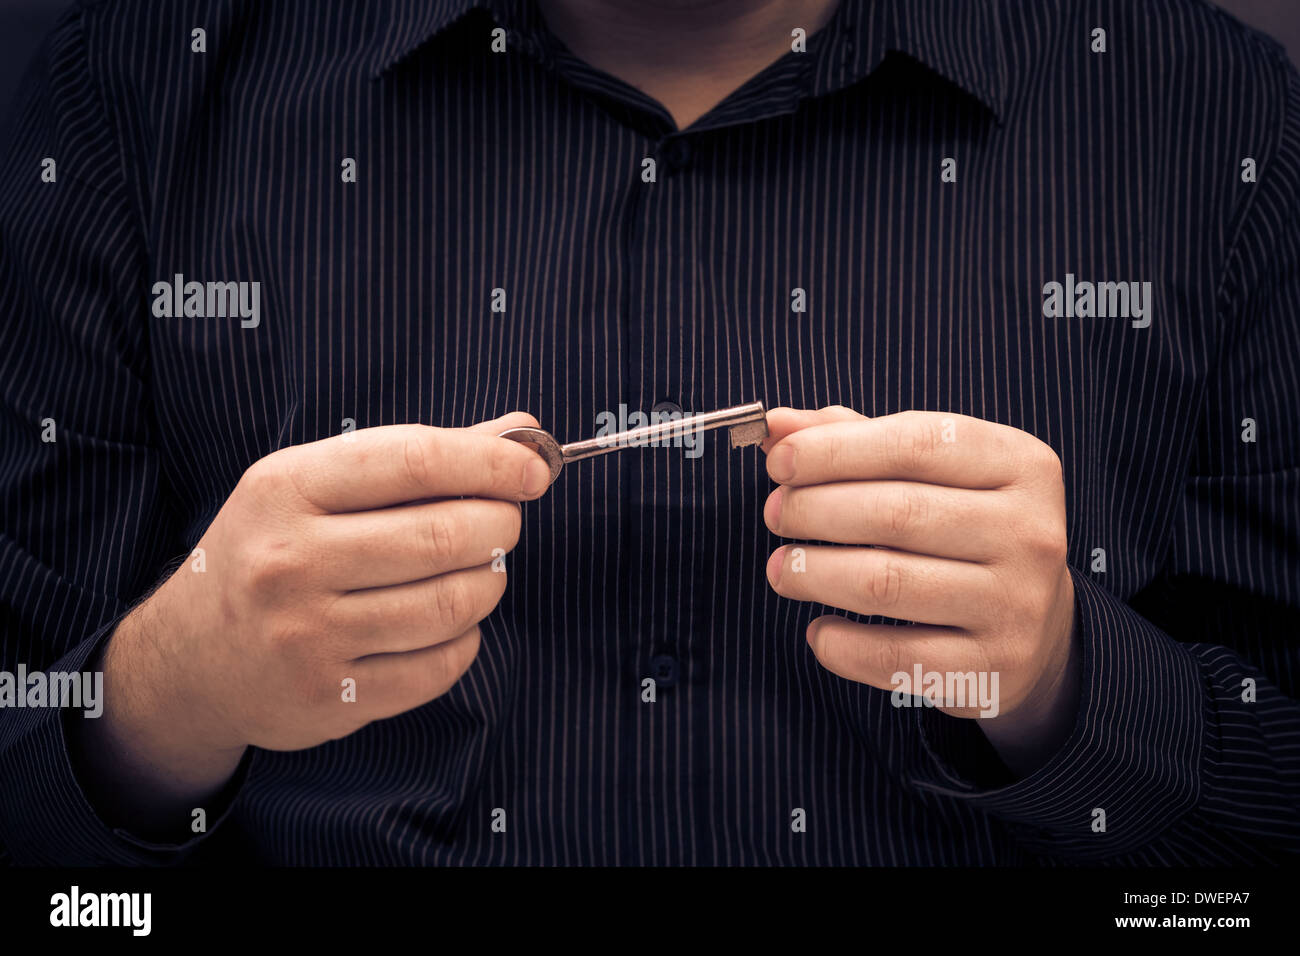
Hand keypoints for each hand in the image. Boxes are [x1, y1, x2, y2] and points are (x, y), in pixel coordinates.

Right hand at [75, 413, 551, 835]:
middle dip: (499, 523)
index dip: (492, 462)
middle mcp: (291, 561)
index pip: (415, 461)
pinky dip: (465, 639)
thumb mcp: (313, 484)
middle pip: (443, 535)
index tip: (534, 470)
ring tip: (480, 569)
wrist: (189, 658)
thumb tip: (520, 433)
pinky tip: (451, 623)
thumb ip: (415, 458)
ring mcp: (308, 636)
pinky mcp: (330, 699)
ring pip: (450, 604)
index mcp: (287, 488)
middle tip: (503, 522)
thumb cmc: (268, 551)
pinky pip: (438, 666)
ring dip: (490, 582)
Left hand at [761, 406, 1080, 775]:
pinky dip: (840, 644)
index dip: (836, 451)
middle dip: (815, 510)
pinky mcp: (992, 668)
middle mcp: (1029, 532)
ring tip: (782, 569)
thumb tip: (779, 426)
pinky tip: (818, 630)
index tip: (779, 461)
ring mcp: (1015, 604)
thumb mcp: (932, 470)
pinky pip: (894, 656)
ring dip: (813, 574)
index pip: (916, 443)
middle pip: (895, 513)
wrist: (1036, 625)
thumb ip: (856, 439)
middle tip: (776, 514)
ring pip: (885, 584)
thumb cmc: (964, 528)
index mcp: (1019, 464)